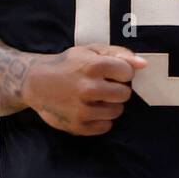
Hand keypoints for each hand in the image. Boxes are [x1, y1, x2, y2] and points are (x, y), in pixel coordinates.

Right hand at [24, 44, 146, 135]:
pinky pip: (105, 126)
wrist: (35, 82)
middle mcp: (88, 88)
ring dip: (110, 105)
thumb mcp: (90, 51)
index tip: (111, 72)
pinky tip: (90, 109)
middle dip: (118, 90)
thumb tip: (143, 64)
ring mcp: (82, 109)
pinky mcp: (78, 126)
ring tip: (95, 98)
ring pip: (117, 111)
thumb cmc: (68, 64)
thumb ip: (119, 53)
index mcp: (93, 66)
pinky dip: (101, 119)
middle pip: (125, 94)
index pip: (128, 73)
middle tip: (104, 87)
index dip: (122, 72)